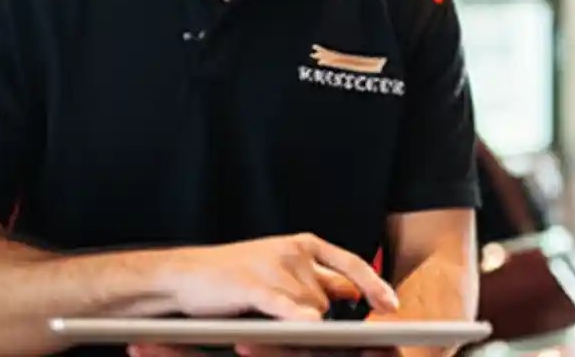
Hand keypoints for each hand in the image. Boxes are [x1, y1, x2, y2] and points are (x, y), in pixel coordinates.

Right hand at [163, 233, 399, 320]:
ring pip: (309, 311)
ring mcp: (274, 268)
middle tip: (291, 319)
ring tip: (263, 317)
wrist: (182, 274)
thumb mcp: (280, 268)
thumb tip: (350, 291)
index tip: (392, 305)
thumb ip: (315, 279)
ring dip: (294, 324)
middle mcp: (293, 252)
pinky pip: (286, 307)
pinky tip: (313, 329)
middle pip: (327, 298)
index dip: (373, 285)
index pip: (350, 264)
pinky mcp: (254, 287)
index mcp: (301, 245)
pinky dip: (300, 319)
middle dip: (317, 316)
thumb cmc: (230, 276)